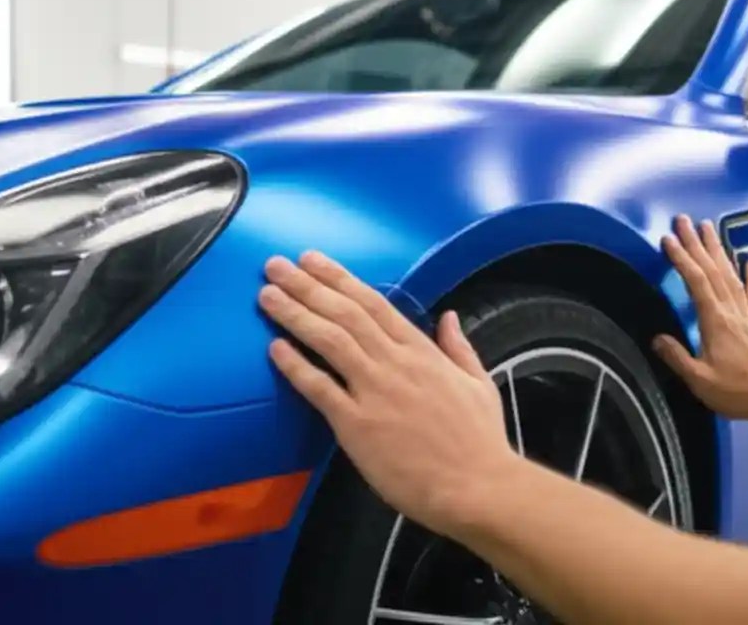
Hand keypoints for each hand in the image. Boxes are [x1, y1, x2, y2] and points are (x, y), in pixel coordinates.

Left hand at [257, 252, 521, 535]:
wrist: (477, 486)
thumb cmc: (481, 440)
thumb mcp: (479, 383)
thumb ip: (459, 347)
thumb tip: (448, 316)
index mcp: (423, 351)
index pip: (374, 303)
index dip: (339, 279)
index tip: (312, 260)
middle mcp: (395, 363)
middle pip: (345, 313)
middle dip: (307, 286)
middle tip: (275, 265)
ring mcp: (375, 392)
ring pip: (330, 341)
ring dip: (296, 314)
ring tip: (267, 295)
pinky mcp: (357, 426)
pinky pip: (320, 389)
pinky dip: (296, 366)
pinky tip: (275, 348)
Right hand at [652, 215, 747, 427]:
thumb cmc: (735, 392)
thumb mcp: (699, 380)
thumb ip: (677, 357)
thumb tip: (657, 338)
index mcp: (715, 322)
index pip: (695, 282)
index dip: (681, 259)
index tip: (668, 239)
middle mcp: (731, 311)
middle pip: (712, 270)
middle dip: (696, 243)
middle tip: (683, 219)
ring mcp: (746, 315)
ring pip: (730, 275)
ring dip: (717, 250)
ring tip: (708, 228)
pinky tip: (747, 260)